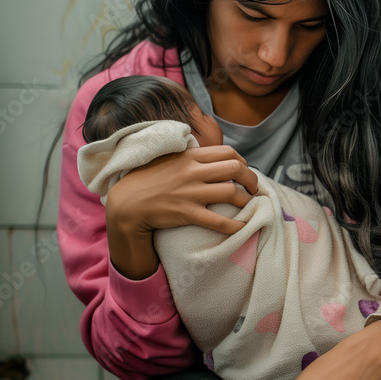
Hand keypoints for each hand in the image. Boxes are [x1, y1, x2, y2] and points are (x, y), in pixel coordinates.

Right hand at [105, 145, 257, 279]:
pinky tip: (241, 227)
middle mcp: (193, 172)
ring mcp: (190, 193)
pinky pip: (217, 221)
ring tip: (247, 204)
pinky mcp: (187, 213)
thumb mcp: (170, 159)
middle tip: (253, 188)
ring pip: (230, 192)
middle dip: (251, 179)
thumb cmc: (149, 179)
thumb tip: (214, 155)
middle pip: (235, 169)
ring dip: (245, 199)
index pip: (228, 152)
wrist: (128, 203)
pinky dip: (234, 225)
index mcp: (190, 156)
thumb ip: (192, 156)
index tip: (243, 170)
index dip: (242, 161)